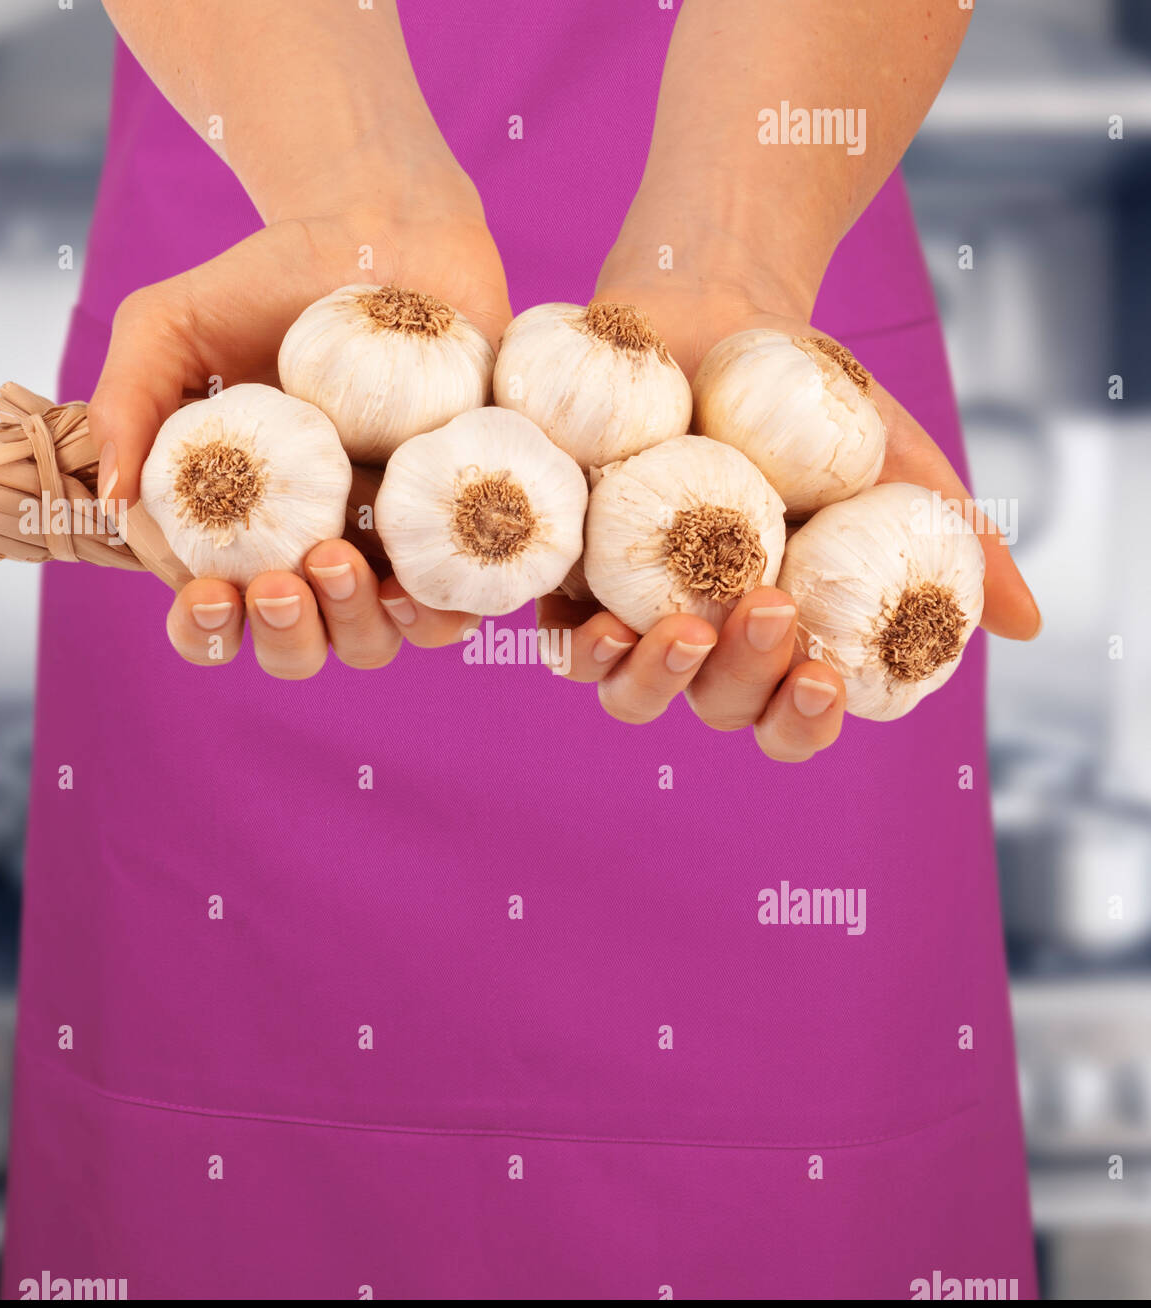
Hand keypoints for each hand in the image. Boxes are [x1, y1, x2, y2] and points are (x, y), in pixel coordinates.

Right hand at [89, 212, 510, 676]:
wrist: (384, 228)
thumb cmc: (267, 282)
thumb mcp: (168, 326)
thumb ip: (126, 404)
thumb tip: (112, 501)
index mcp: (241, 527)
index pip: (214, 614)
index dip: (205, 629)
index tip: (209, 594)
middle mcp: (312, 549)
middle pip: (297, 647)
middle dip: (285, 636)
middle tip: (279, 582)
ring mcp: (389, 543)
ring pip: (374, 642)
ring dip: (353, 628)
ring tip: (337, 561)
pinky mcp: (460, 522)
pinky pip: (457, 604)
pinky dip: (437, 615)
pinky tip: (414, 584)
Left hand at [539, 280, 1039, 759]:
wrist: (718, 313)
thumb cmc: (813, 399)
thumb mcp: (897, 463)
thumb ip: (956, 541)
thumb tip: (1025, 626)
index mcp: (778, 635)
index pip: (789, 718)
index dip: (801, 722)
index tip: (822, 677)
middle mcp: (703, 636)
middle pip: (710, 706)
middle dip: (737, 680)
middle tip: (766, 607)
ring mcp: (631, 605)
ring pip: (624, 688)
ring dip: (648, 678)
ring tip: (678, 627)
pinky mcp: (571, 564)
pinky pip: (556, 627)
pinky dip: (573, 639)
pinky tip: (596, 618)